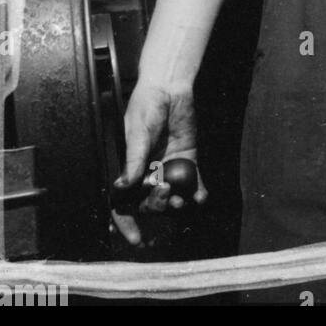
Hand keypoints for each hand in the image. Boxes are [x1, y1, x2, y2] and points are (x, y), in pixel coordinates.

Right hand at [110, 80, 207, 246]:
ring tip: (184, 198)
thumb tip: (123, 186)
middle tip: (165, 191)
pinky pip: (193, 180)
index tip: (135, 238)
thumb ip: (133, 158)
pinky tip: (201, 196)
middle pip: (150, 202)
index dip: (127, 222)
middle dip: (157, 204)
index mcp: (130, 168)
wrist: (169, 87)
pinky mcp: (188, 158)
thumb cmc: (146, 105)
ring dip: (178, 202)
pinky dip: (198, 190)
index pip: (124, 201)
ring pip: (172, 195)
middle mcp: (148, 171)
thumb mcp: (137, 131)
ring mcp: (168, 166)